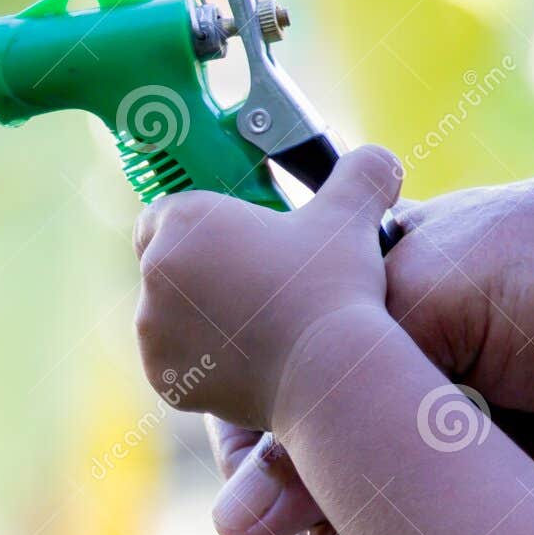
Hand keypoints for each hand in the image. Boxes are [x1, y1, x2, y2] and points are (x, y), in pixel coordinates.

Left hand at [131, 146, 402, 429]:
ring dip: (198, 317)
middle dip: (200, 272)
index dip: (195, 225)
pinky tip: (245, 359)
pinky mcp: (163, 376)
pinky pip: (175, 362)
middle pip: (166, 266)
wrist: (328, 373)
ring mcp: (153, 330)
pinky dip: (202, 362)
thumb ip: (361, 174)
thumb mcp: (351, 216)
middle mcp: (155, 273)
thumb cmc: (332, 287)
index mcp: (183, 223)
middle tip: (253, 282)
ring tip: (255, 324)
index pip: (162, 214)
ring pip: (167, 316)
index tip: (229, 238)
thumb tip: (380, 158)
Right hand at [207, 153, 533, 534]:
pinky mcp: (503, 493)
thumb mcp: (422, 302)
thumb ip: (331, 405)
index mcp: (349, 316)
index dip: (246, 459)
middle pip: (306, 483)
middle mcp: (387, 385)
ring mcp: (443, 443)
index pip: (260, 400)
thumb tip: (237, 523)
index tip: (252, 508)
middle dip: (310, 531)